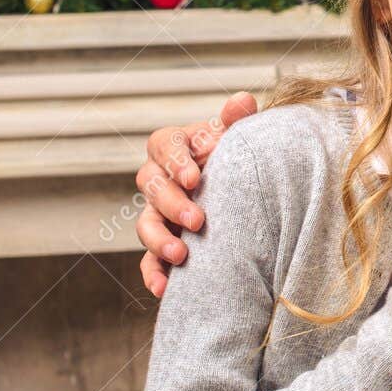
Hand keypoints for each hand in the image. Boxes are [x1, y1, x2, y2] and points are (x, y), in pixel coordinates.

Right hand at [135, 91, 258, 297]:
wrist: (246, 192)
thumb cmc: (238, 158)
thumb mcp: (239, 138)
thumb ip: (237, 121)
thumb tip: (243, 100)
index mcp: (177, 146)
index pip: (163, 144)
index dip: (174, 160)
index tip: (195, 176)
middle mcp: (161, 178)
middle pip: (151, 186)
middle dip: (173, 204)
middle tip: (198, 220)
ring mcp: (159, 212)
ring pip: (145, 224)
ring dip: (159, 241)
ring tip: (181, 255)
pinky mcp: (163, 243)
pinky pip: (149, 261)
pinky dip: (153, 274)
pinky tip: (164, 290)